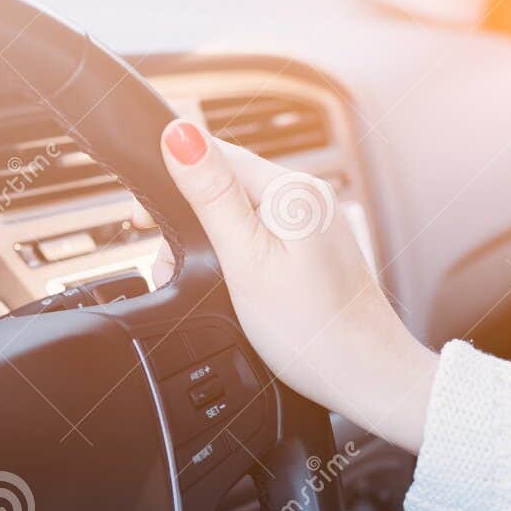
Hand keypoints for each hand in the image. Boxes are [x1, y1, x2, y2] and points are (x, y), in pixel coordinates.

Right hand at [157, 120, 436, 453]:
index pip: (215, 153)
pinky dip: (236, 258)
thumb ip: (212, 195)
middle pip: (227, 184)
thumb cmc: (313, 330)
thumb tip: (179, 133)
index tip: (143, 218)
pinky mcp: (315, 251)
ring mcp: (314, 224)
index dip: (169, 177)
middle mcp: (308, 197)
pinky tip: (234, 290)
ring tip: (205, 289)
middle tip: (170, 270)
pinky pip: (262, 237)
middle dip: (189, 221)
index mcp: (291, 189)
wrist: (367, 377)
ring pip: (242, 214)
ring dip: (210, 244)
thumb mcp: (247, 261)